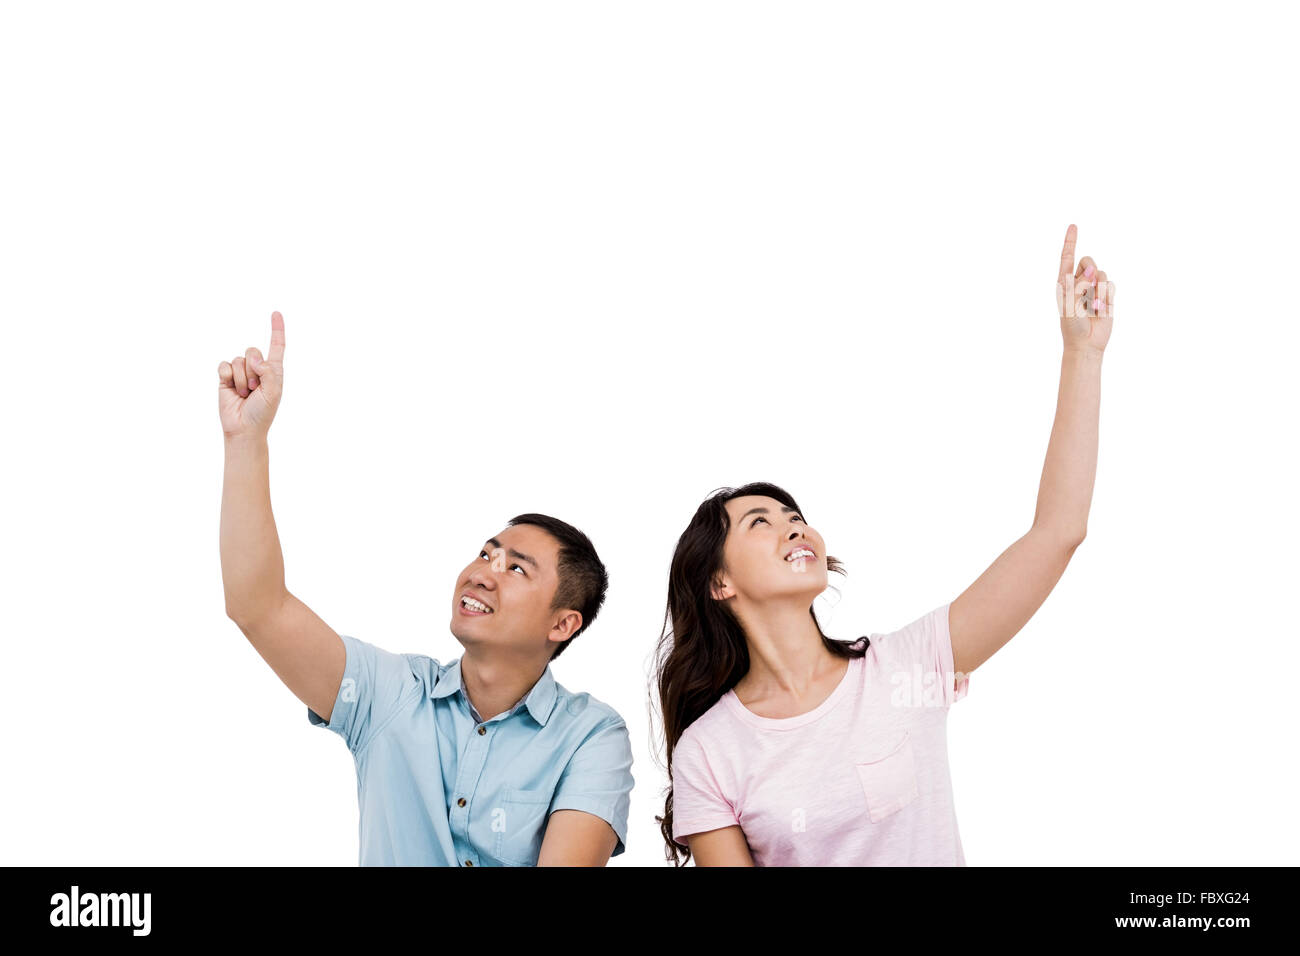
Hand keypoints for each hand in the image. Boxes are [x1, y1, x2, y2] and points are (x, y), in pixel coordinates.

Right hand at [218, 311, 285, 439]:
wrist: (244, 429)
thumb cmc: (263, 412)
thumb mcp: (274, 392)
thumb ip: (269, 371)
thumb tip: (254, 357)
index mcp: (273, 370)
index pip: (276, 346)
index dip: (276, 329)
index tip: (276, 312)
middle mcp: (257, 368)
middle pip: (252, 350)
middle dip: (253, 371)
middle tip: (255, 390)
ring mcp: (240, 372)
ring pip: (238, 360)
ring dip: (242, 379)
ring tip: (245, 394)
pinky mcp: (225, 377)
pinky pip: (224, 366)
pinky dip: (228, 377)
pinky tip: (232, 390)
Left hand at [1055, 224, 1113, 354]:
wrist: (1086, 343)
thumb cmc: (1072, 326)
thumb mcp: (1069, 304)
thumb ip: (1077, 285)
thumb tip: (1090, 270)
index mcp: (1064, 283)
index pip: (1067, 258)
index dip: (1071, 241)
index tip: (1073, 225)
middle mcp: (1079, 282)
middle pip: (1088, 260)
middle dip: (1089, 270)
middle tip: (1086, 286)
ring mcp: (1094, 288)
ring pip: (1101, 273)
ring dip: (1098, 289)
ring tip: (1092, 306)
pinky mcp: (1106, 295)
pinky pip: (1110, 284)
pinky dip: (1106, 296)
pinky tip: (1101, 309)